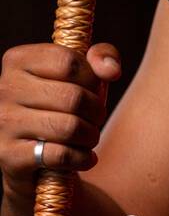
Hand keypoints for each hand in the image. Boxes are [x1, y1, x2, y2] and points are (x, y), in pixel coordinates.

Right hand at [0, 42, 120, 200]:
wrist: (29, 159)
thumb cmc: (59, 108)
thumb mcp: (80, 75)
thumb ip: (101, 57)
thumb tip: (112, 70)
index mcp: (18, 60)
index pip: (68, 62)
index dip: (92, 78)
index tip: (93, 90)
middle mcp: (5, 89)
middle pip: (72, 96)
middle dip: (96, 111)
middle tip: (96, 119)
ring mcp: (4, 123)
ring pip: (68, 127)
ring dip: (90, 135)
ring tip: (90, 137)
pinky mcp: (9, 157)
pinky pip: (60, 155)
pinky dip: (81, 157)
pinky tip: (84, 157)